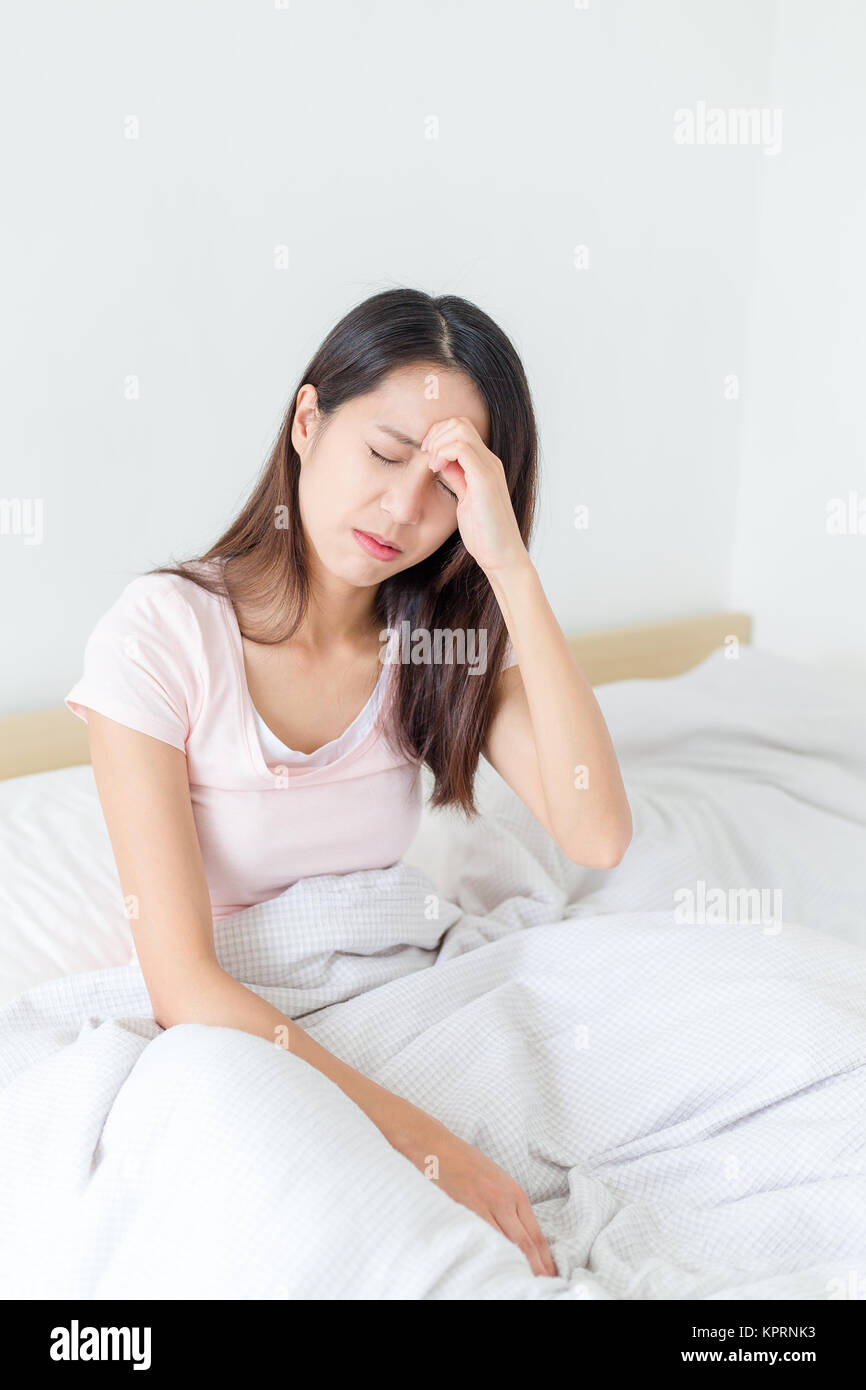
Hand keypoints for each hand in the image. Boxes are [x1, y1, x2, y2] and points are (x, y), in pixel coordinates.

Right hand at [390, 1105, 557, 1277]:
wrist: (436, 1145)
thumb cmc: (464, 1163)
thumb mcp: (496, 1180)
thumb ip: (509, 1206)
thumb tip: (521, 1238)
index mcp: (515, 1193)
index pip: (536, 1235)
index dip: (545, 1260)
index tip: (550, 1277)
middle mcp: (504, 1199)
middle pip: (527, 1243)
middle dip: (537, 1269)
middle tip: (545, 1288)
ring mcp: (485, 1204)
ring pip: (509, 1244)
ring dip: (518, 1267)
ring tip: (526, 1286)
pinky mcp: (465, 1209)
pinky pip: (483, 1238)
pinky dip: (493, 1256)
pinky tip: (496, 1270)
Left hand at [419, 416, 528, 576]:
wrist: (502, 555)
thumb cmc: (483, 534)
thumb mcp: (463, 499)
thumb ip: (455, 478)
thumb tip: (440, 462)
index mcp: (484, 465)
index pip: (460, 429)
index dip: (438, 436)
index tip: (425, 456)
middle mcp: (489, 462)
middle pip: (459, 423)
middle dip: (435, 434)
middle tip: (425, 457)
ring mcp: (489, 468)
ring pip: (460, 429)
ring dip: (437, 442)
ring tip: (430, 464)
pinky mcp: (485, 480)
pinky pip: (461, 448)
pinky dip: (442, 452)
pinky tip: (435, 469)